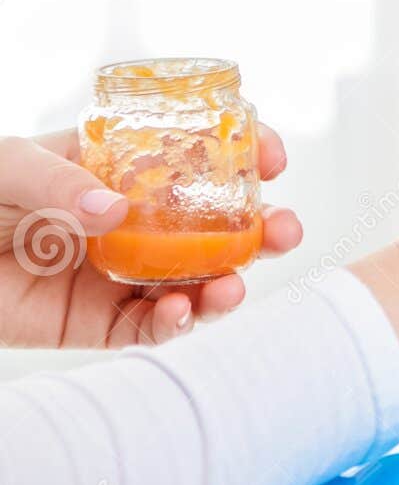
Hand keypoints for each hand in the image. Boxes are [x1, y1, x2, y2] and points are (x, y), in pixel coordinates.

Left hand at [0, 127, 303, 347]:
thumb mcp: (8, 164)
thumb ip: (59, 182)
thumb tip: (116, 210)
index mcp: (121, 170)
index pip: (198, 158)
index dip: (244, 156)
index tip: (272, 159)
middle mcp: (131, 222)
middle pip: (215, 227)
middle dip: (262, 230)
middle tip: (285, 230)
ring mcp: (118, 273)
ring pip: (195, 281)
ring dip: (228, 284)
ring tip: (233, 287)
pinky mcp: (95, 323)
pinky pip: (150, 327)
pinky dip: (176, 324)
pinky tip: (182, 313)